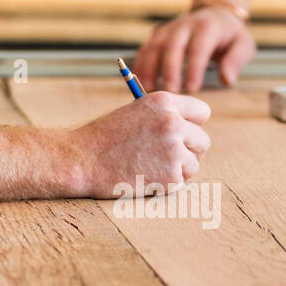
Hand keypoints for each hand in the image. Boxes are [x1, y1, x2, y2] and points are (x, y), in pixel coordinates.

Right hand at [73, 90, 211, 196]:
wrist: (82, 160)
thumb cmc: (104, 138)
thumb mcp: (135, 113)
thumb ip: (164, 117)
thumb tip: (190, 129)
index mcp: (163, 102)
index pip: (202, 112)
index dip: (192, 125)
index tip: (182, 135)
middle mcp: (173, 122)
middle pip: (202, 141)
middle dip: (188, 151)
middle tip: (165, 157)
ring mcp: (174, 149)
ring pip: (194, 164)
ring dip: (177, 169)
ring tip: (149, 167)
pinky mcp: (172, 175)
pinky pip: (181, 182)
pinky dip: (166, 184)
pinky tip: (144, 177)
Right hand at [134, 6, 255, 92]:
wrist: (215, 14)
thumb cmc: (230, 36)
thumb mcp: (243, 45)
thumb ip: (235, 61)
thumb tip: (226, 81)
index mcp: (208, 27)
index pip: (199, 47)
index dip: (194, 68)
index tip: (192, 90)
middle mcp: (185, 25)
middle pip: (172, 46)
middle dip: (169, 69)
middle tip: (170, 92)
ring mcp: (168, 28)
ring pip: (154, 46)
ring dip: (150, 68)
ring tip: (149, 90)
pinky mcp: (157, 34)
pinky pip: (145, 49)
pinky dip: (141, 65)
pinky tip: (140, 83)